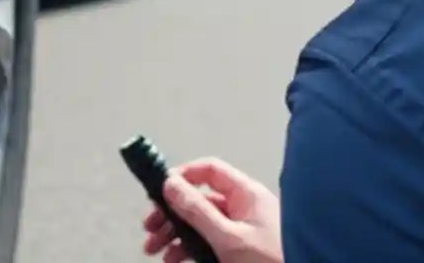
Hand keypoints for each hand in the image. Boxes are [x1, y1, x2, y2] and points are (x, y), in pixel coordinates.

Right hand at [141, 157, 282, 262]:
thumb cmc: (273, 261)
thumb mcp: (229, 237)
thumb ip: (198, 211)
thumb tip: (170, 184)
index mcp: (246, 194)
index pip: (209, 170)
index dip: (182, 177)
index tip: (159, 192)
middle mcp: (243, 207)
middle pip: (198, 200)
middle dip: (170, 214)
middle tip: (150, 228)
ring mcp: (242, 229)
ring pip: (199, 224)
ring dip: (174, 235)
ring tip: (155, 250)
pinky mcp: (239, 250)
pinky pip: (208, 243)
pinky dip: (188, 249)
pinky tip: (174, 261)